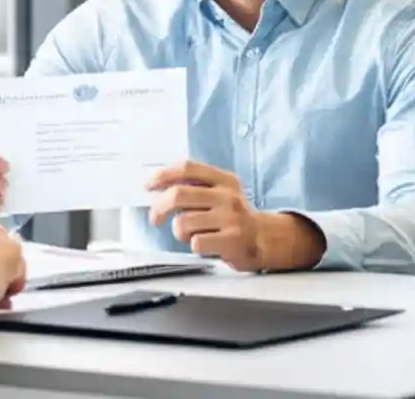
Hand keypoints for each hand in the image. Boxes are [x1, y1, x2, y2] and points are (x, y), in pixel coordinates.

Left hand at [147, 160, 264, 270]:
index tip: (149, 185)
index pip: (187, 168)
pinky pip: (195, 243)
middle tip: (155, 217)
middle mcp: (227, 195)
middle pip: (178, 194)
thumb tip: (159, 185)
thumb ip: (195, 186)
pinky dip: (194, 246)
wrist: (265, 239)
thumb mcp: (221, 192)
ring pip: (183, 222)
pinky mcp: (231, 240)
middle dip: (159, 207)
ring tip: (191, 234)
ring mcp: (230, 217)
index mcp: (223, 179)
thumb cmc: (235, 217)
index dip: (163, 175)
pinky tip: (206, 244)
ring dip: (180, 231)